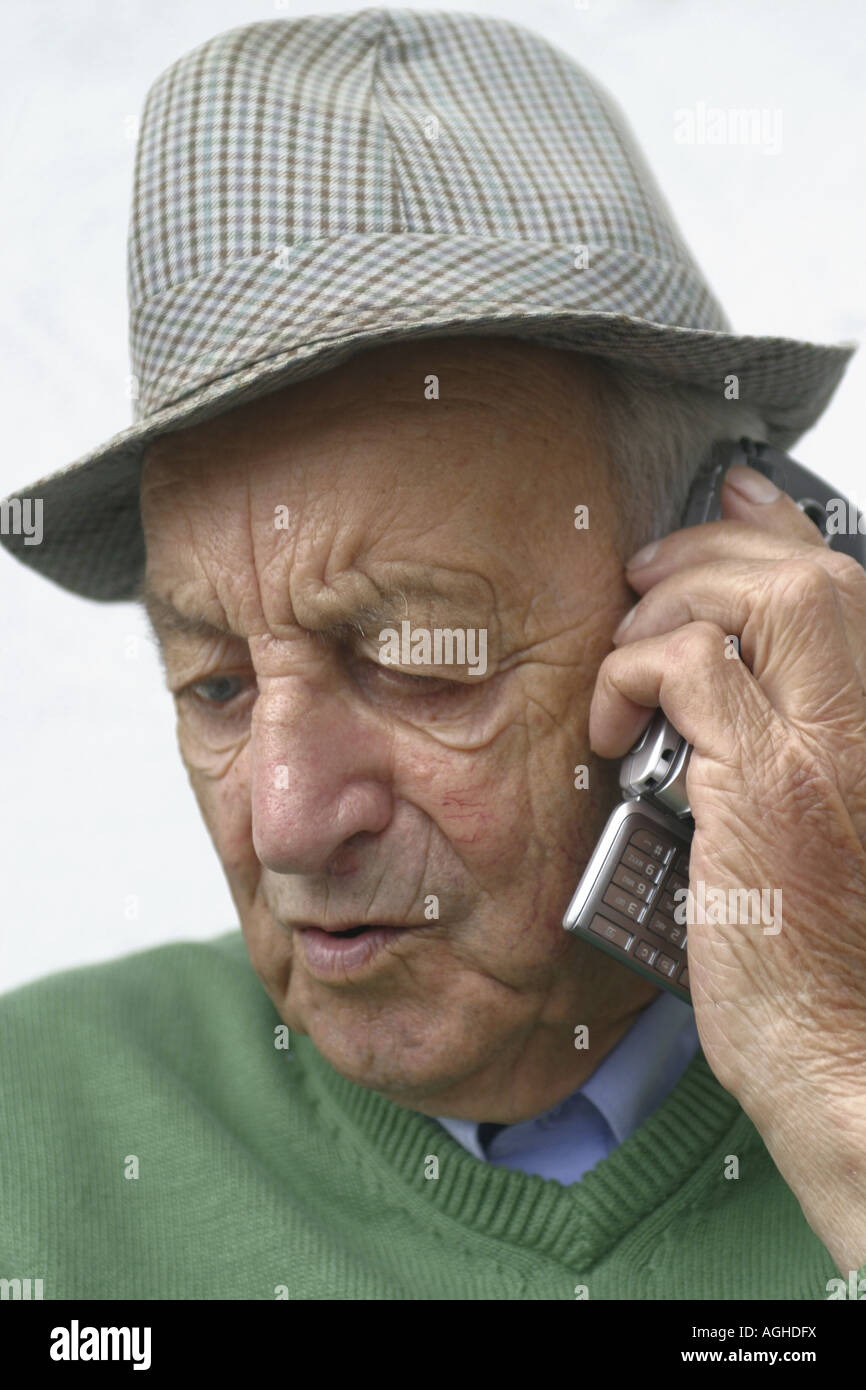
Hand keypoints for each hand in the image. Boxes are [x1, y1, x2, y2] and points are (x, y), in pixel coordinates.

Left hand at [590, 461, 865, 1271]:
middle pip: (809, 576)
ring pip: (759, 602)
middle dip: (716, 548)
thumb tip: (713, 686)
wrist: (846, 1054)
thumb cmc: (826, 957)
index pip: (843, 587)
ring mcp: (827, 754)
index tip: (735, 492)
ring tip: (628, 647)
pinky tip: (611, 718)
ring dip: (673, 602)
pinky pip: (688, 672)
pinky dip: (634, 670)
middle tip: (647, 574)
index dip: (782, 525)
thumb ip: (789, 746)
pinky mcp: (764, 792)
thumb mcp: (824, 832)